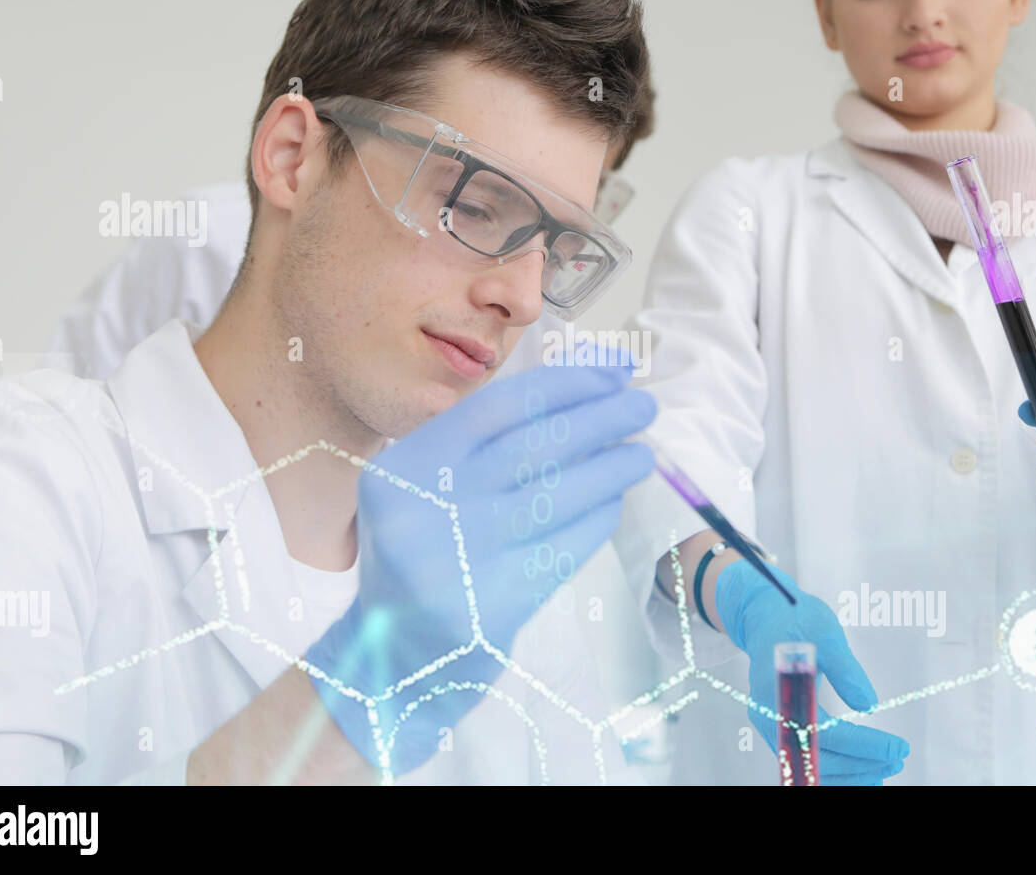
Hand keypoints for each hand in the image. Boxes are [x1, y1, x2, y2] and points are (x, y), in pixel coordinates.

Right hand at [306, 352, 655, 776]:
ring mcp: (456, 562)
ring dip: (610, 470)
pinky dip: (595, 520)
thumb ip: (479, 446)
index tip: (614, 373)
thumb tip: (581, 388)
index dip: (566, 384)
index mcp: (404, 469)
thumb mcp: (421, 493)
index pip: (500, 407)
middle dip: (601, 420)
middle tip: (643, 409)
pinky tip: (612, 503)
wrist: (392, 662)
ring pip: (556, 496)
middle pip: (534, 446)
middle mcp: (423, 510)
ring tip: (641, 457)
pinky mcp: (491, 608)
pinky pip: (562, 549)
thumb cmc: (423, 559)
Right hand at [715, 560, 909, 783]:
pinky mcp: (778, 725)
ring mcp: (771, 724)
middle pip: (815, 758)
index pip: (824, 734)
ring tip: (883, 770)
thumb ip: (845, 670)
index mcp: (778, 693)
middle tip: (896, 760)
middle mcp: (769, 717)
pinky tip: (858, 768)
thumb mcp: (825, 633)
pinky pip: (805, 757)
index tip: (896, 747)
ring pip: (809, 766)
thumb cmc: (794, 618)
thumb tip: (869, 705)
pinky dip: (833, 767)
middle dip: (859, 765)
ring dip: (847, 773)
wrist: (764, 614)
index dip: (863, 745)